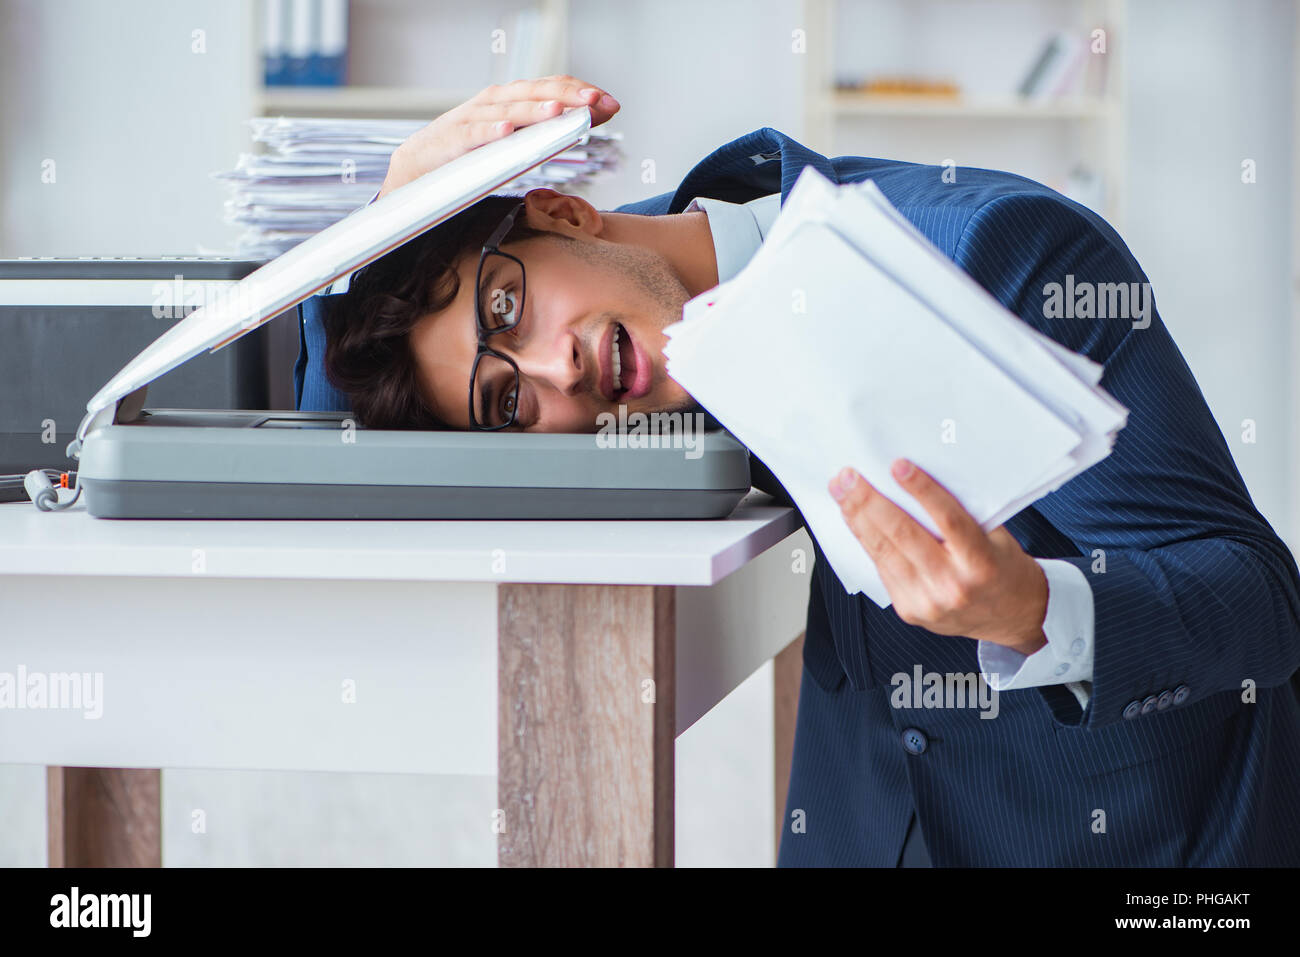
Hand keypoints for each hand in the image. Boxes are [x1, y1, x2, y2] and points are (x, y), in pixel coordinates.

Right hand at [377, 75, 619, 197]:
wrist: (416, 170)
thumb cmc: (469, 156)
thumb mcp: (514, 141)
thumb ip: (549, 130)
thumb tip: (593, 119)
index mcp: (510, 101)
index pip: (550, 88)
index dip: (580, 92)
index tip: (610, 103)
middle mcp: (493, 103)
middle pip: (533, 93)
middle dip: (567, 96)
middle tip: (594, 102)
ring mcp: (471, 119)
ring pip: (506, 110)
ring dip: (534, 109)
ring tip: (558, 111)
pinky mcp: (451, 141)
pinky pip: (473, 134)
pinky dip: (490, 130)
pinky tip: (507, 131)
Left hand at [830, 458, 1047, 654]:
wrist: (1013, 618)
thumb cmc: (1002, 568)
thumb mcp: (996, 537)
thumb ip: (962, 514)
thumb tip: (918, 478)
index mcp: (981, 562)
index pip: (948, 519)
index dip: (922, 490)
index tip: (897, 466)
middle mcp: (953, 585)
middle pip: (904, 535)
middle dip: (869, 502)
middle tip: (847, 476)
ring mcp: (928, 601)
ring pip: (884, 552)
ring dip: (857, 518)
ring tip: (841, 492)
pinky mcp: (909, 610)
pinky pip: (882, 568)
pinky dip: (865, 540)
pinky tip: (853, 519)